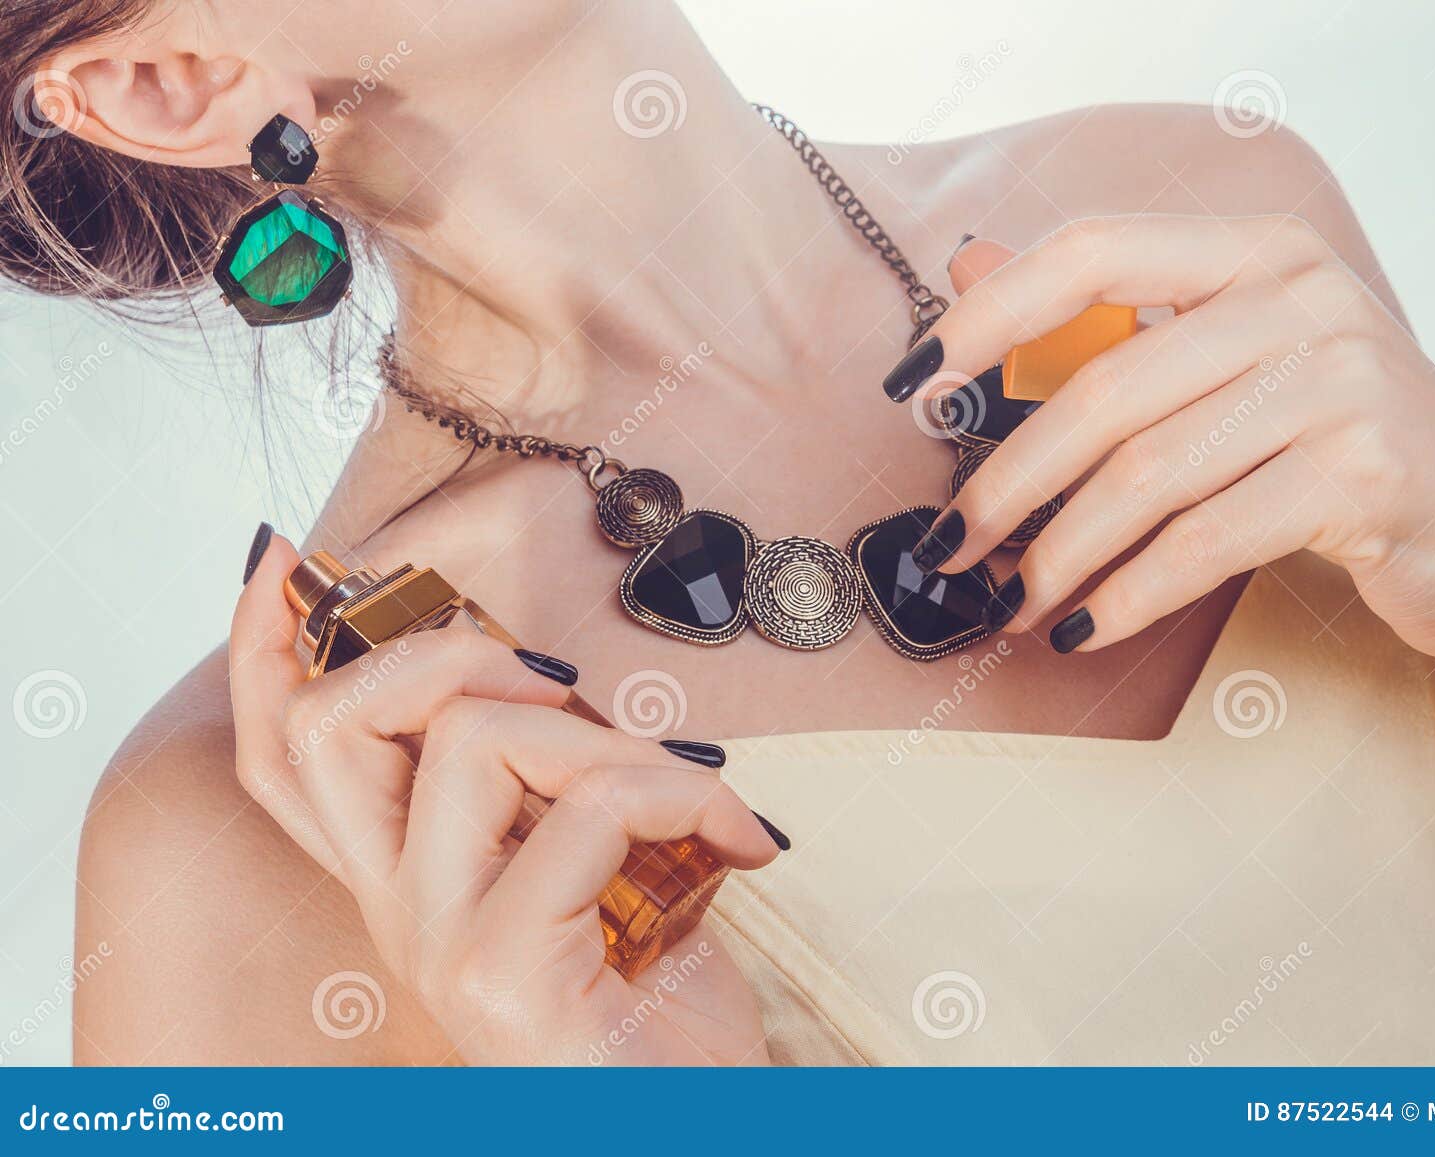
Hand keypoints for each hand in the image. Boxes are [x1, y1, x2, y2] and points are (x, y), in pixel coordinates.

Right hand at [228, 535, 780, 1064]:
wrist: (701, 1122)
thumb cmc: (661, 1013)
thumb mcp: (598, 878)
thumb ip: (551, 792)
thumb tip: (559, 683)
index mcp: (406, 884)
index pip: (285, 761)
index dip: (263, 652)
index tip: (285, 559)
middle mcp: (397, 916)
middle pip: (337, 724)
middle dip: (448, 649)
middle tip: (557, 679)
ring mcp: (439, 948)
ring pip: (474, 740)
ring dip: (612, 738)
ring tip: (692, 798)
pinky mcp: (504, 976)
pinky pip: (586, 807)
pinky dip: (683, 795)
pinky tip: (740, 840)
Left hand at [888, 216, 1434, 668]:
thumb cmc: (1333, 447)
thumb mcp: (1230, 364)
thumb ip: (1109, 316)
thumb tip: (969, 267)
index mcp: (1259, 248)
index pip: (1094, 250)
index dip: (989, 315)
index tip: (912, 383)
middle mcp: (1306, 295)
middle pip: (1105, 389)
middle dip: (1009, 481)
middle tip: (955, 545)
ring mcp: (1346, 379)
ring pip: (1147, 474)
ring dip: (1060, 554)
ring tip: (1015, 602)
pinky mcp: (1368, 472)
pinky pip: (1205, 539)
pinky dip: (1128, 592)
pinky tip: (1083, 627)